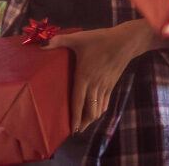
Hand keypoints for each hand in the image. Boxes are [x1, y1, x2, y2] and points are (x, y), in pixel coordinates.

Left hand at [45, 21, 160, 132]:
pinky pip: (105, 102)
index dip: (75, 117)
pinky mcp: (111, 84)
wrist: (125, 42)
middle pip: (90, 110)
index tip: (72, 129)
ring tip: (84, 125)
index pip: (78, 101)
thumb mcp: (78, 38)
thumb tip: (43, 45)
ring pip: (98, 108)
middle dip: (83, 123)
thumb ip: (60, 40)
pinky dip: (100, 110)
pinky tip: (97, 111)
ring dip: (91, 118)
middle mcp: (95, 84)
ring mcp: (105, 86)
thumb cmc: (100, 40)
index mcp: (84, 76)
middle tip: (76, 130)